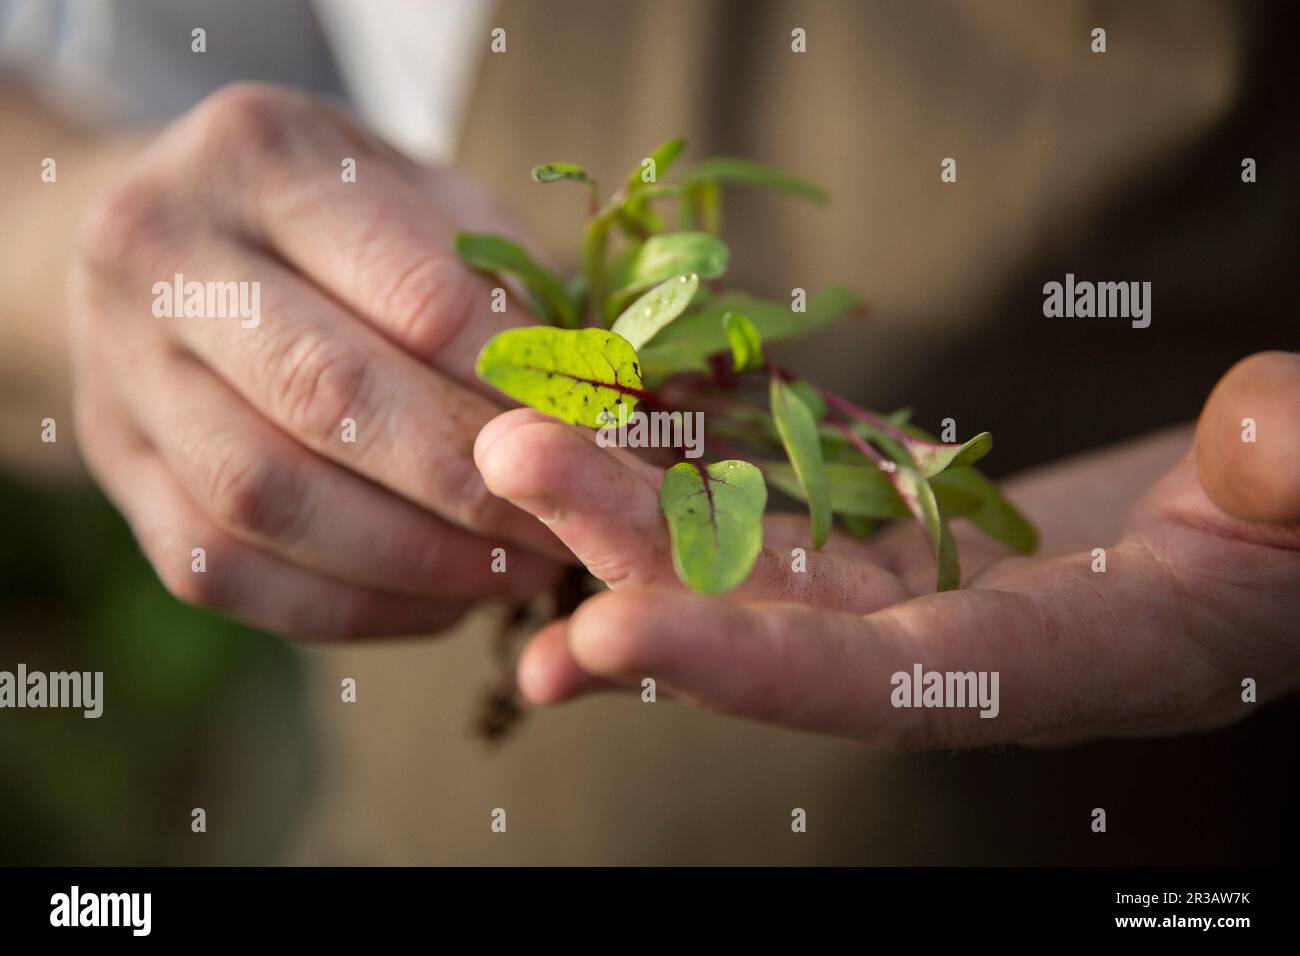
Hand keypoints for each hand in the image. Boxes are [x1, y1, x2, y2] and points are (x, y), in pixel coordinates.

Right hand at [70, 83, 564, 638]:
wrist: (164, 241)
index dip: (529, 390)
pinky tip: (440, 601)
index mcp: (261, 156)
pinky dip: (348, 605)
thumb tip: (625, 408)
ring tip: (520, 575)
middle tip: (575, 532)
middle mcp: (160, 254)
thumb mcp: (427, 199)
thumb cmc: (336, 218)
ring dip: (417, 560)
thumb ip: (514, 287)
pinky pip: (223, 567)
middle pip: (332, 398)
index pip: (421, 295)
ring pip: (267, 499)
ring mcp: (119, 368)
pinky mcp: (114, 470)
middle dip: (476, 485)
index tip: (617, 445)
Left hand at [478, 352, 1299, 747]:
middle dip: (634, 552)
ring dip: (632, 502)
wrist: (1255, 538)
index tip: (612, 630)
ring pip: (750, 542)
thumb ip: (1294, 489)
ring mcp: (906, 580)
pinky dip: (696, 468)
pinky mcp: (893, 520)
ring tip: (515, 454)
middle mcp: (943, 642)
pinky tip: (605, 441)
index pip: (880, 687)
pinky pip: (781, 492)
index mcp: (1046, 669)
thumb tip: (1271, 433)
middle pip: (767, 609)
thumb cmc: (1299, 541)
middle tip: (513, 469)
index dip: (746, 666)